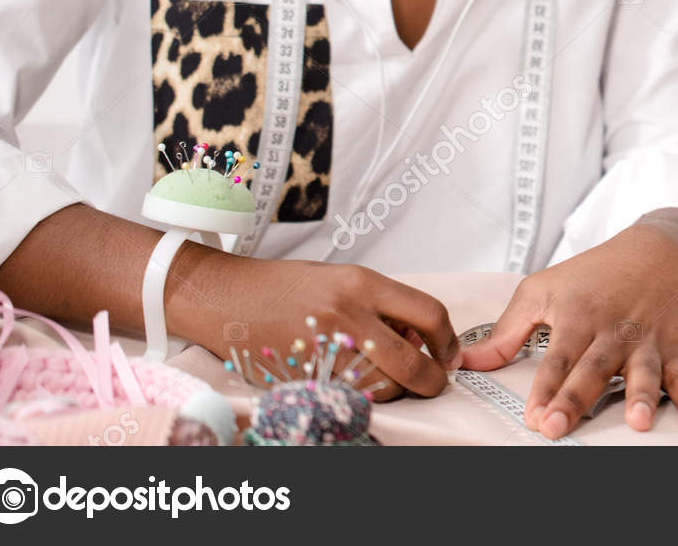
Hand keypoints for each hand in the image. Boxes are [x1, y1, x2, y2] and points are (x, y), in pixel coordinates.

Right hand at [169, 249, 459, 401]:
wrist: (229, 298)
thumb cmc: (287, 288)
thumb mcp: (345, 280)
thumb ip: (384, 306)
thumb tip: (421, 337)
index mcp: (363, 284)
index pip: (429, 313)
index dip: (447, 341)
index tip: (449, 355)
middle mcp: (348, 314)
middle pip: (412, 362)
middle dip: (432, 380)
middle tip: (434, 382)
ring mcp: (324, 349)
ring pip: (382, 387)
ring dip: (394, 391)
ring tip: (384, 378)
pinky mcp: (304, 376)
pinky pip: (348, 397)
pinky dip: (360, 397)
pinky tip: (352, 383)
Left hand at [460, 211, 677, 438]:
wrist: (656, 250)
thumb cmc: (593, 275)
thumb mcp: (543, 289)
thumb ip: (507, 330)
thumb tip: (468, 361)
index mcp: (578, 316)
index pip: (558, 357)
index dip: (545, 388)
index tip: (533, 416)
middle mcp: (613, 329)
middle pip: (593, 368)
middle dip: (576, 399)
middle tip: (558, 427)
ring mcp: (646, 339)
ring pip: (643, 371)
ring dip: (641, 396)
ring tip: (638, 422)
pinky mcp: (675, 345)